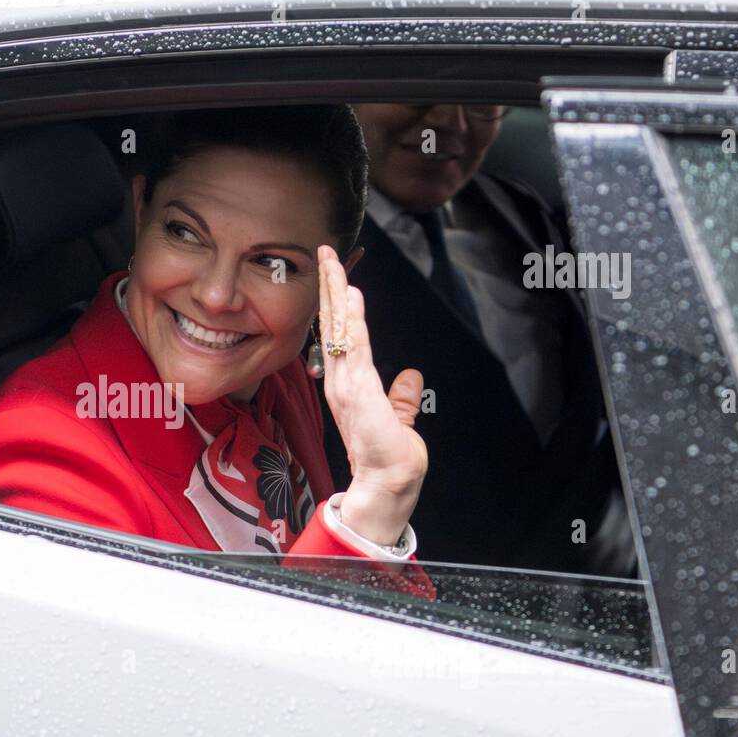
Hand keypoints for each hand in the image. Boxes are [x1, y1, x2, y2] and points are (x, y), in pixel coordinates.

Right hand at [317, 244, 427, 546]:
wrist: (387, 483)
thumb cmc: (389, 458)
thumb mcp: (399, 419)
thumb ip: (402, 397)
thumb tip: (411, 376)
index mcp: (347, 386)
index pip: (340, 336)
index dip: (337, 305)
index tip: (337, 276)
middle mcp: (340, 380)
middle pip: (332, 324)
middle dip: (330, 287)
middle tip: (326, 253)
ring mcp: (345, 383)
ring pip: (338, 327)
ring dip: (336, 292)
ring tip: (332, 262)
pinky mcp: (357, 388)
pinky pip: (352, 344)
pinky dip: (349, 317)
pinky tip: (349, 294)